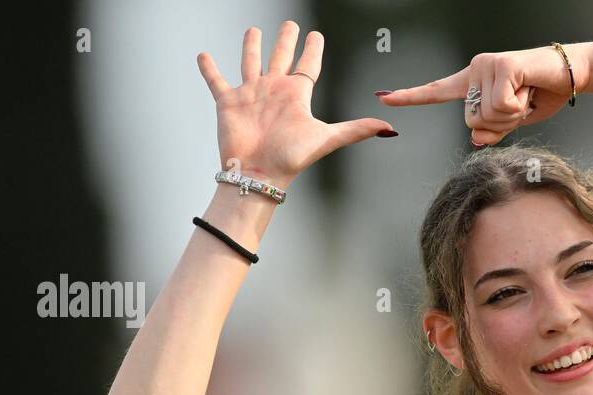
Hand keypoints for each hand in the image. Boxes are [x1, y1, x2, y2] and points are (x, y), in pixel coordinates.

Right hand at [196, 22, 395, 186]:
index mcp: (296, 95)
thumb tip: (389, 127)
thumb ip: (356, 130)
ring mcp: (250, 94)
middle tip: (291, 23)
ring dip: (251, 46)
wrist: (258, 174)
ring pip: (250, 61)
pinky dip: (208, 68)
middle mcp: (274, 91)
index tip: (317, 35)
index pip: (307, 65)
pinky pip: (216, 80)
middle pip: (280, 56)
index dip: (313, 49)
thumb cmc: (291, 158)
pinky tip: (204, 56)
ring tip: (253, 30)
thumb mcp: (327, 138)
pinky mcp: (228, 102)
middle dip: (286, 39)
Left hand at [375, 42, 592, 146]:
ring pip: (486, 116)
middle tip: (520, 103)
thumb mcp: (513, 121)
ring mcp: (485, 64)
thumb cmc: (543, 95)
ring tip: (526, 94)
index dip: (410, 97)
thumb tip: (476, 138)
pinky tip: (529, 88)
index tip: (384, 99)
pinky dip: (519, 106)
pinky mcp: (501, 65)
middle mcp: (474, 68)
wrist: (573, 73)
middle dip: (499, 124)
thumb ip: (491, 130)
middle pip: (471, 122)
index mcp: (473, 82)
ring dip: (512, 115)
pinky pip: (500, 105)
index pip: (437, 91)